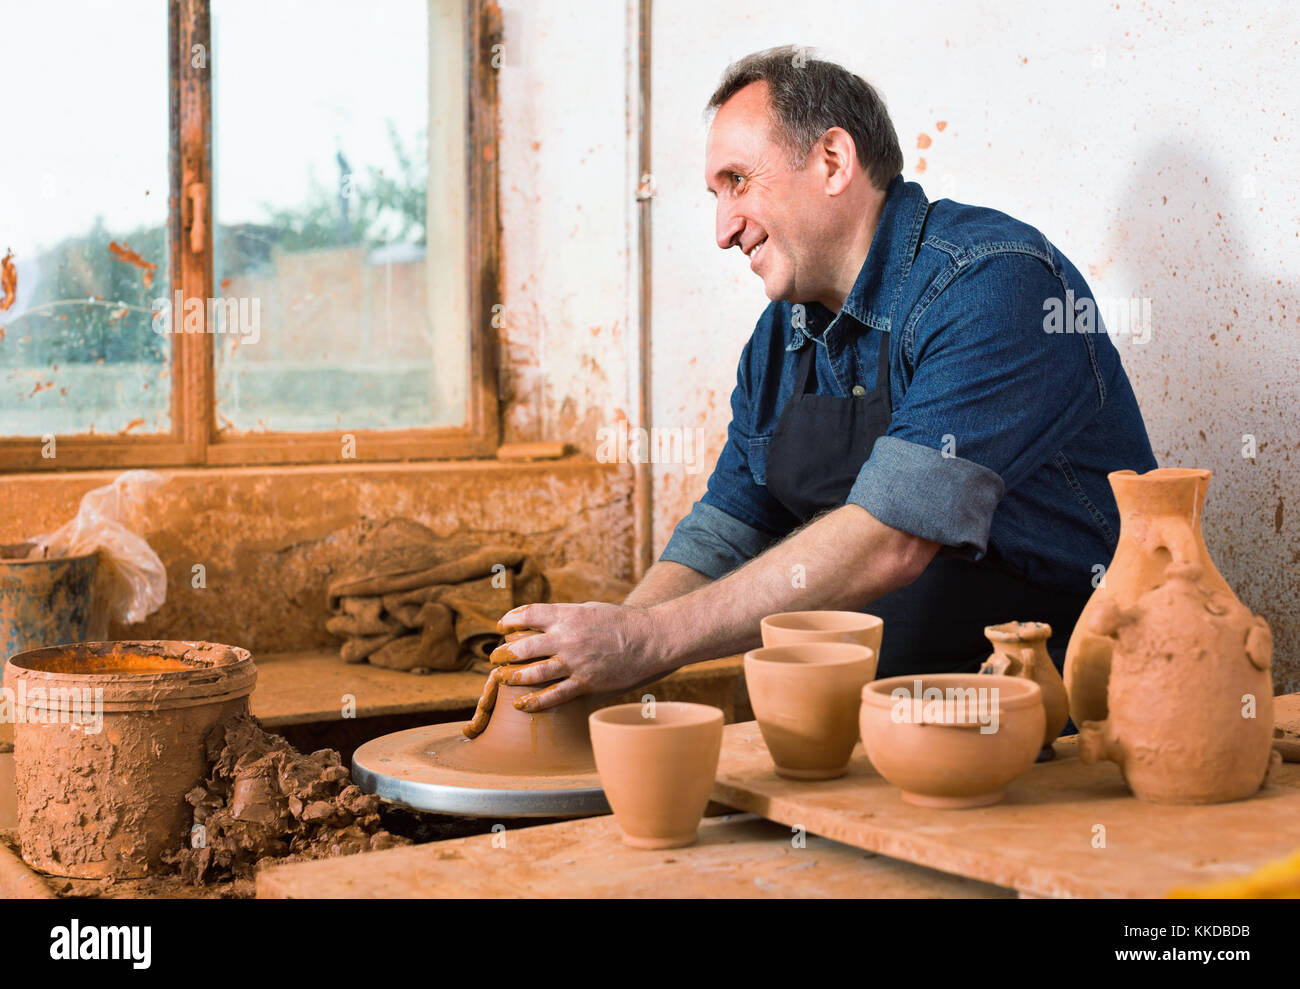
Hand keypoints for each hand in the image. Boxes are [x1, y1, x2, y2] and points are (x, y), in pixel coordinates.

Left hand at [492, 602, 666, 711]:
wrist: (650, 639)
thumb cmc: (620, 622)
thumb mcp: (589, 609)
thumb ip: (564, 615)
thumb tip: (541, 620)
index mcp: (567, 615)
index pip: (527, 614)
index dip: (509, 619)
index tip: (501, 626)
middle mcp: (567, 638)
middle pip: (522, 646)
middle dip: (502, 653)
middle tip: (494, 657)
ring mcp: (575, 662)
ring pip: (533, 673)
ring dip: (512, 677)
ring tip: (502, 678)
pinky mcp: (586, 682)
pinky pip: (554, 695)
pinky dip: (534, 702)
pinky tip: (521, 704)